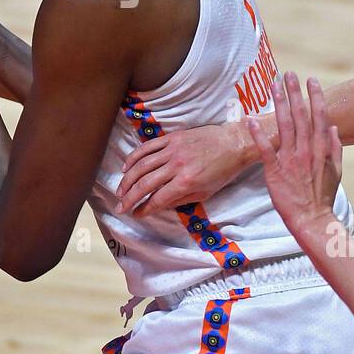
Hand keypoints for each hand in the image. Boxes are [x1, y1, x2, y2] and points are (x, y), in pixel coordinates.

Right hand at [116, 123, 246, 214]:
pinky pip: (147, 148)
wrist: (233, 143)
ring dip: (127, 180)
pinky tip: (125, 167)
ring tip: (120, 191)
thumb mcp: (206, 192)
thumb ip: (181, 199)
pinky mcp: (171, 138)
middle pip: (145, 184)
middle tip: (121, 207)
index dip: (144, 209)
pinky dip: (134, 158)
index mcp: (186, 182)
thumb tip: (161, 204)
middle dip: (130, 198)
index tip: (136, 214)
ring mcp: (172, 150)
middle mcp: (176, 166)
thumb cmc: (223, 171)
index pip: (158, 199)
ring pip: (142, 166)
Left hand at [247, 73, 342, 235]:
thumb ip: (335, 148)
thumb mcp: (336, 171)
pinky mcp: (275, 171)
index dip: (315, 96)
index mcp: (321, 149)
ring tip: (273, 85)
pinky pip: (265, 149)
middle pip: (300, 115)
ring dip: (279, 104)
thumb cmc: (323, 196)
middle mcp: (306, 150)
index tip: (311, 80)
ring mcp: (290, 160)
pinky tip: (250, 119)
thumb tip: (333, 127)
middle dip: (294, 93)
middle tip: (289, 74)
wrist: (312, 219)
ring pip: (284, 126)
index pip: (319, 116)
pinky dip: (258, 134)